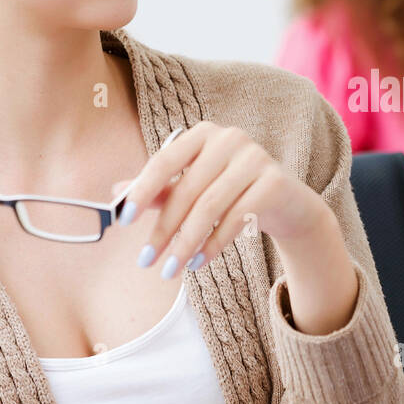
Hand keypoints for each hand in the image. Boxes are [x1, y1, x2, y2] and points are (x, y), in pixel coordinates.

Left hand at [113, 120, 356, 333]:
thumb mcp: (194, 188)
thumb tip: (116, 193)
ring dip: (186, 243)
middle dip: (163, 229)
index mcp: (203, 134)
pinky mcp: (274, 181)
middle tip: (144, 260)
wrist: (287, 203)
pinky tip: (198, 262)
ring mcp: (255, 157)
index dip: (141, 191)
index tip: (122, 220)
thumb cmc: (233, 192)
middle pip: (187, 189)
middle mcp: (230, 138)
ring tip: (170, 269)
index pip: (164, 160)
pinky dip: (213, 244)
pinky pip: (237, 218)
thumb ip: (159, 190)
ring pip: (210, 207)